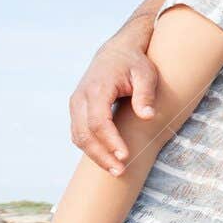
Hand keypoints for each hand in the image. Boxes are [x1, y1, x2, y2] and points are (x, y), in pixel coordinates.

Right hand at [69, 39, 158, 175]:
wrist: (116, 51)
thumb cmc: (134, 62)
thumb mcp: (146, 74)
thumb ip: (145, 94)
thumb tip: (147, 116)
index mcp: (97, 88)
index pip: (99, 122)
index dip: (111, 141)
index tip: (125, 156)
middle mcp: (80, 97)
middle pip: (84, 134)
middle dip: (101, 156)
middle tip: (120, 171)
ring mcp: (76, 104)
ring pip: (78, 136)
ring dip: (95, 155)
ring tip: (115, 170)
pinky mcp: (77, 109)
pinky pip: (79, 133)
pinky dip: (91, 148)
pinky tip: (107, 158)